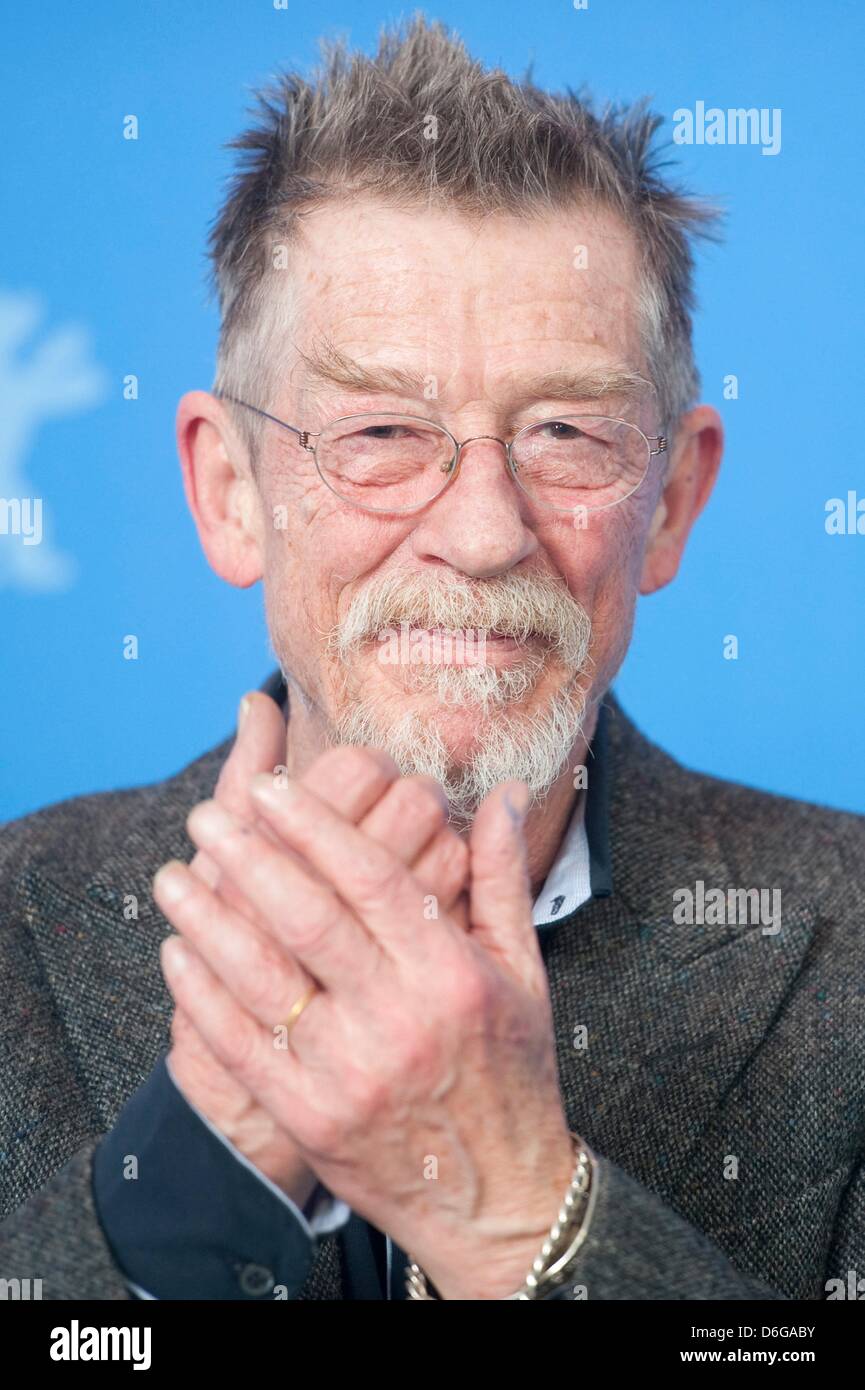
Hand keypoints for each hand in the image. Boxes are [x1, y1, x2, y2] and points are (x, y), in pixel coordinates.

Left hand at [156, 698, 471, 1202]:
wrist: (498, 1197)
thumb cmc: (511, 1070)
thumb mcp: (524, 972)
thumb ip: (501, 878)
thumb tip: (502, 792)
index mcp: (450, 973)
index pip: (371, 879)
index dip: (315, 825)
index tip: (267, 788)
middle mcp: (399, 1018)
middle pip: (308, 919)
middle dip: (248, 858)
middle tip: (204, 817)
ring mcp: (350, 1073)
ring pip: (262, 980)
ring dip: (207, 920)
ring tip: (171, 876)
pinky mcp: (311, 1119)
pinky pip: (242, 1047)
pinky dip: (201, 995)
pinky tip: (178, 953)